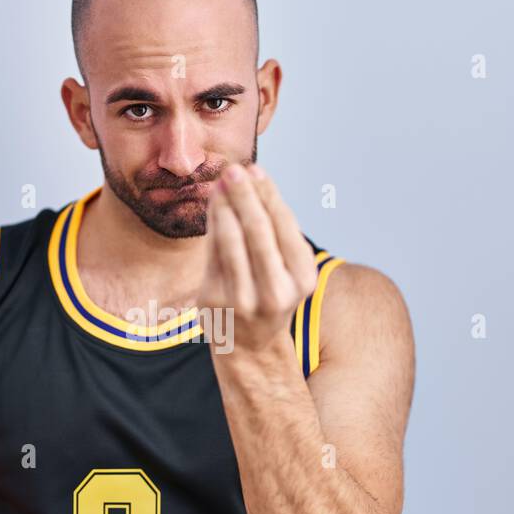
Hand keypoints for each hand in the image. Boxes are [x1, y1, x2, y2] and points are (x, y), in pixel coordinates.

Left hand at [200, 163, 317, 353]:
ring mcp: (242, 299)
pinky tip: (214, 205)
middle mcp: (275, 292)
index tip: (256, 170)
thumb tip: (252, 180)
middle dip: (245, 195)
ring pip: (231, 240)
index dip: (268, 195)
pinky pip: (212, 253)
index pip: (283, 227)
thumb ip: (274, 229)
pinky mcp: (214, 300)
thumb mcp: (287, 268)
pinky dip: (212, 225)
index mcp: (302, 280)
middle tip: (234, 169)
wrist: (250, 345)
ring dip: (224, 206)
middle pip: (258, 231)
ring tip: (220, 182)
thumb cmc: (270, 292)